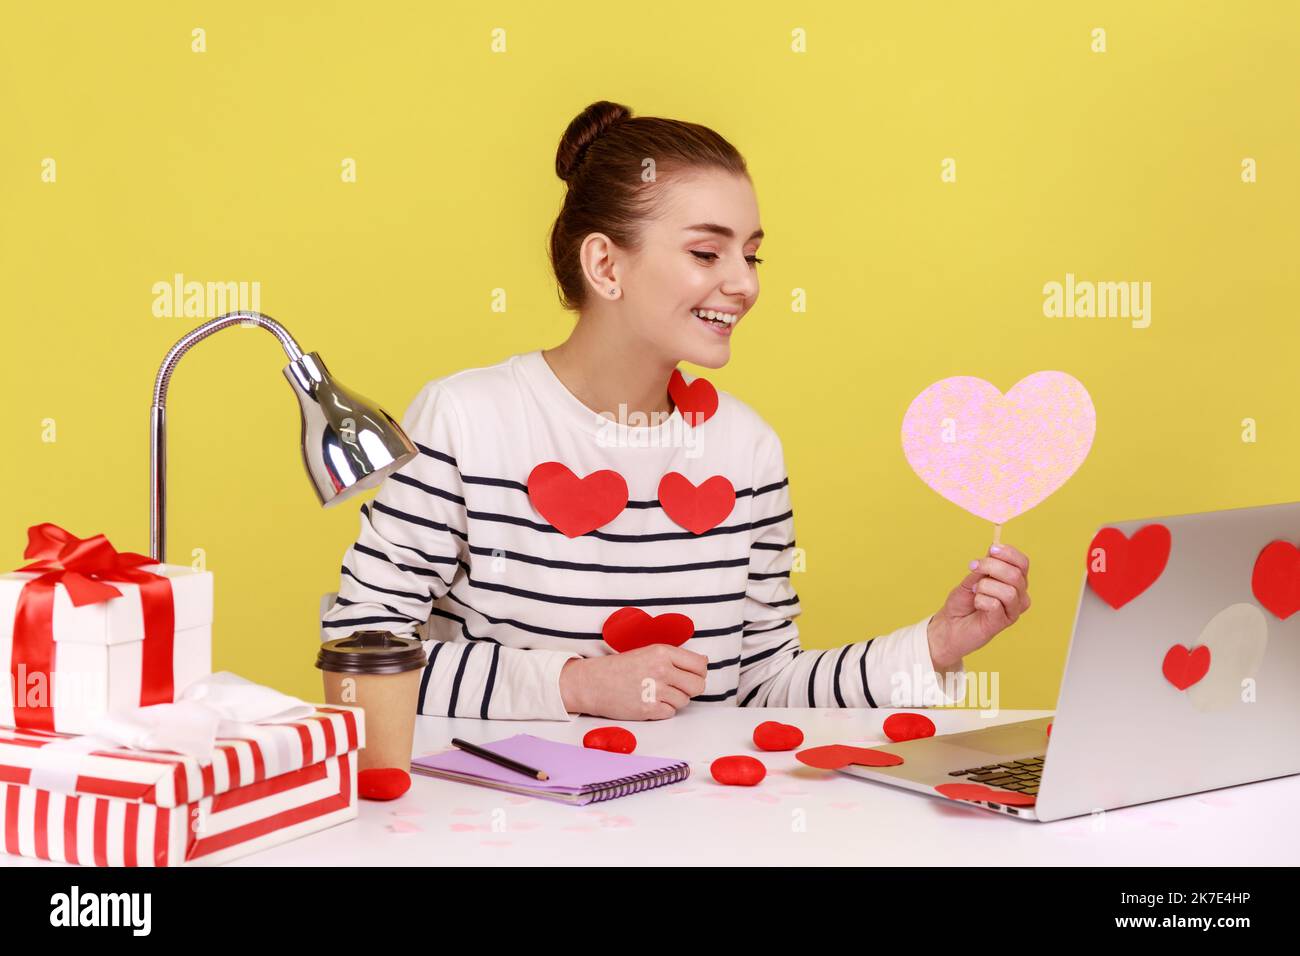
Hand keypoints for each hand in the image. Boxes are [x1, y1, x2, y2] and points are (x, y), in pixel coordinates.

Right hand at [559, 645, 708, 719]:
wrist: (592, 683)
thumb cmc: (620, 668)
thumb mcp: (648, 653)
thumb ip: (674, 658)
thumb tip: (703, 663)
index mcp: (662, 652)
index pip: (700, 664)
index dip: (699, 672)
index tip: (692, 674)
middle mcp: (661, 670)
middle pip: (698, 685)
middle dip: (692, 688)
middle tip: (679, 687)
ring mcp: (655, 690)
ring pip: (685, 700)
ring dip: (675, 699)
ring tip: (656, 693)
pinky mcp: (649, 709)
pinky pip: (671, 712)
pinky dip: (663, 710)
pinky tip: (649, 702)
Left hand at [927, 542, 1031, 671]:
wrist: (950, 625)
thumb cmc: (963, 602)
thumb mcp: (971, 579)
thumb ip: (984, 568)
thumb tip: (992, 551)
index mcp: (1014, 581)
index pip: (1023, 563)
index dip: (1009, 553)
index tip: (991, 549)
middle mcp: (1019, 595)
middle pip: (1016, 575)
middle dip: (992, 566)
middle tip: (973, 566)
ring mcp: (1013, 610)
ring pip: (1009, 591)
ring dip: (985, 586)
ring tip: (975, 590)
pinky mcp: (1003, 623)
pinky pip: (996, 605)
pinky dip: (981, 600)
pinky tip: (976, 604)